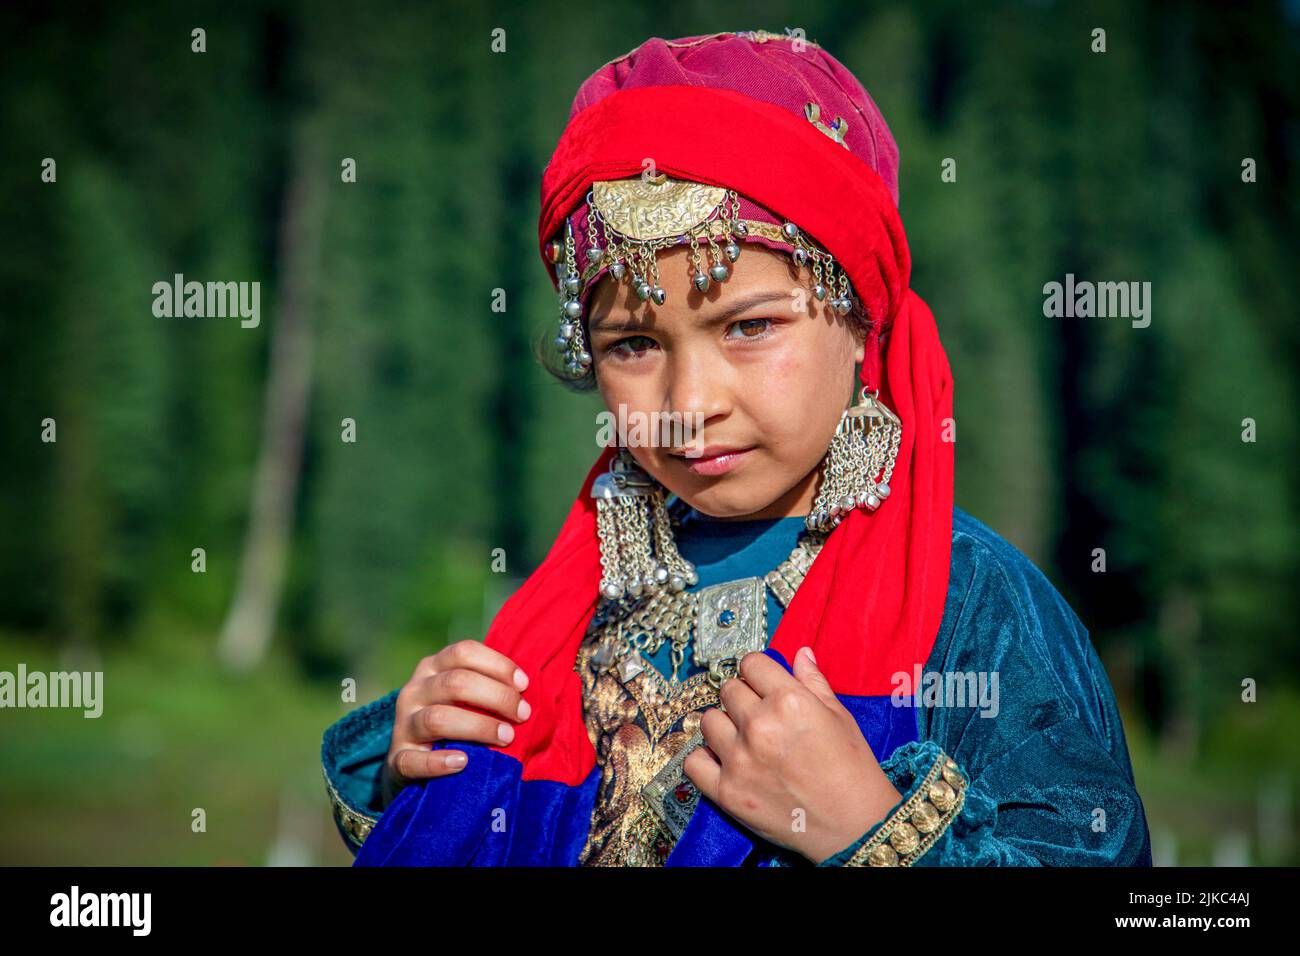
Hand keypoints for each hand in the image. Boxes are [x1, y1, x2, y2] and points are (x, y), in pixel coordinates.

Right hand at [381, 640, 530, 806]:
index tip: (524, 684)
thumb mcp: (464, 697)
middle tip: (523, 715)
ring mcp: (403, 725)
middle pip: (456, 683)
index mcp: (432, 668)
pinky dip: (439, 762)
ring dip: (478, 726)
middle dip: (496, 697)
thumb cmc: (454, 721)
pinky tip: (463, 762)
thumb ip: (488, 686)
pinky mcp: (397, 759)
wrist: (411, 763)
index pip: (464, 652)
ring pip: (437, 718)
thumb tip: (527, 687)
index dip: (497, 664)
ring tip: (506, 737)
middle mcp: (414, 691)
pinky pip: (413, 760)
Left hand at [683, 646, 902, 862]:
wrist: (854, 825)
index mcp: (789, 701)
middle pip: (729, 689)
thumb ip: (814, 681)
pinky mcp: (727, 792)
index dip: (758, 672)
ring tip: (743, 738)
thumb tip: (800, 653)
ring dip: (723, 725)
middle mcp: (760, 725)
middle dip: (743, 697)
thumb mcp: (839, 716)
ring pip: (708, 720)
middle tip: (759, 715)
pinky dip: (705, 759)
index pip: (751, 663)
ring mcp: (739, 759)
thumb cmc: (852, 769)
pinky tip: (723, 760)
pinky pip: (693, 761)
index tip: (763, 684)